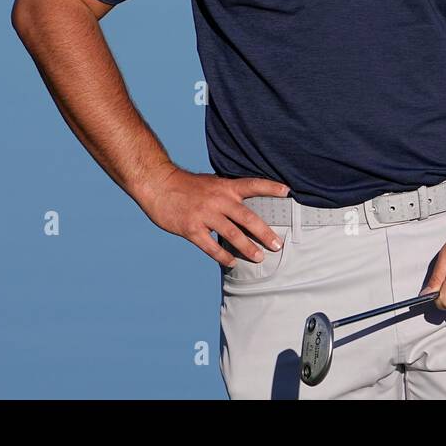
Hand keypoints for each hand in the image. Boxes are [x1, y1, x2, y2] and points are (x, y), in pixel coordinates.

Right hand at [140, 166, 290, 268]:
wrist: (158, 184)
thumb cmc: (185, 185)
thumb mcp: (210, 183)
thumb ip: (226, 194)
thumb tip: (245, 210)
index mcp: (224, 186)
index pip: (252, 185)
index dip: (270, 187)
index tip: (287, 191)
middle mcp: (218, 200)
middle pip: (247, 217)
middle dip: (264, 233)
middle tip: (278, 245)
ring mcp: (205, 214)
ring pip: (232, 234)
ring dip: (247, 248)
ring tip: (259, 258)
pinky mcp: (191, 228)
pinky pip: (211, 246)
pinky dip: (223, 256)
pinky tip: (232, 262)